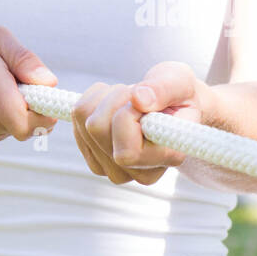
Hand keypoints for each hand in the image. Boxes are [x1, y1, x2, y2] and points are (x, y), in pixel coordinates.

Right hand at [0, 19, 58, 148]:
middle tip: (17, 83)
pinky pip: (3, 135)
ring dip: (17, 113)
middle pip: (25, 128)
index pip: (24, 123)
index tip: (44, 94)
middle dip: (32, 108)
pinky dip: (5, 121)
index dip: (44, 113)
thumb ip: (24, 59)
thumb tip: (50, 83)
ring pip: (15, 131)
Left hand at [71, 61, 205, 185]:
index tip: (144, 101)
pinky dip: (92, 101)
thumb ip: (164, 89)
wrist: (174, 107)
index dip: (128, 115)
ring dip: (104, 98)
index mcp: (166, 159)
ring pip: (84, 123)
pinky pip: (76, 119)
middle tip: (136, 94)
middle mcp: (137, 173)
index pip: (126, 151)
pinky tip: (114, 104)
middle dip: (115, 99)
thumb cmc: (180, 96)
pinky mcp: (93, 157)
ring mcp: (112, 169)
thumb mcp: (181, 82)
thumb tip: (139, 99)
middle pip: (97, 129)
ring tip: (129, 99)